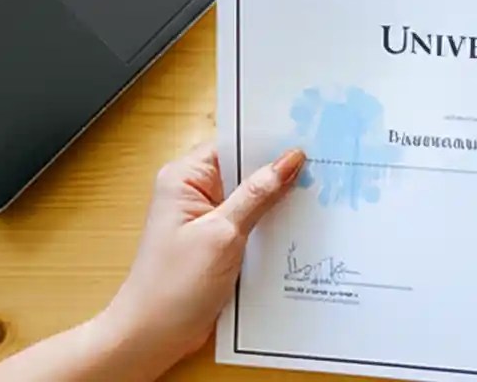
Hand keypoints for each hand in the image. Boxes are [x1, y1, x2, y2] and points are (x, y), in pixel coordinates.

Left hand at [98, 144, 306, 372]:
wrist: (153, 337)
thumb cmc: (174, 285)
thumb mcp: (222, 234)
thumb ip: (257, 195)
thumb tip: (289, 159)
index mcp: (185, 177)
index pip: (233, 144)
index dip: (268, 142)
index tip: (307, 139)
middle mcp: (194, 192)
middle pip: (245, 170)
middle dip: (279, 172)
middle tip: (324, 167)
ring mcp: (207, 218)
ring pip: (252, 199)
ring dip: (278, 203)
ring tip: (321, 195)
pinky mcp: (218, 242)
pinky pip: (252, 224)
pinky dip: (271, 226)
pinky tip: (300, 227)